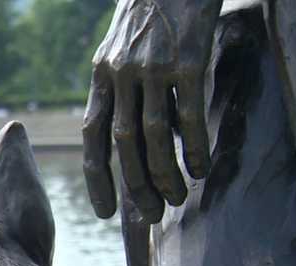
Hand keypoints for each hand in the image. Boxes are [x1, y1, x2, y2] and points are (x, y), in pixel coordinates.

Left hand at [83, 0, 223, 220]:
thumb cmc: (156, 14)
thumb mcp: (125, 48)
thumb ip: (124, 88)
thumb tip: (142, 140)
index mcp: (102, 73)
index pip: (92, 135)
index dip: (98, 177)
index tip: (107, 212)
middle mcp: (121, 73)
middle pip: (123, 143)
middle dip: (136, 186)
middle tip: (153, 216)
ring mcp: (153, 67)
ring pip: (153, 135)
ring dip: (166, 174)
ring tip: (179, 199)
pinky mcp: (187, 60)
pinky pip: (188, 114)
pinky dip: (194, 146)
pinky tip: (202, 168)